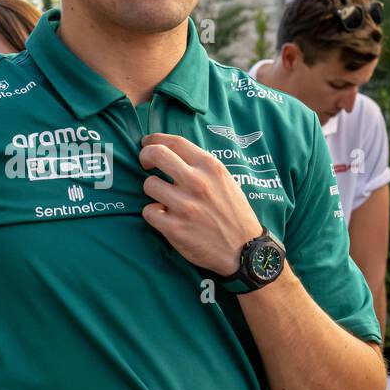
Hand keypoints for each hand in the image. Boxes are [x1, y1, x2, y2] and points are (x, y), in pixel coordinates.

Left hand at [138, 133, 262, 274]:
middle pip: (156, 154)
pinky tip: (165, 217)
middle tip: (145, 164)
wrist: (244, 250)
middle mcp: (197, 182)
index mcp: (210, 167)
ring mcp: (184, 205)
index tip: (147, 143)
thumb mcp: (225, 181)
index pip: (175, 142)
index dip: (155, 139)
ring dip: (153, 191)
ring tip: (164, 198)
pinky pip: (149, 211)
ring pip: (149, 184)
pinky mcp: (174, 227)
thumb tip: (172, 154)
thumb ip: (201, 167)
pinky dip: (154, 214)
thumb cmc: (233, 213)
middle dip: (145, 156)